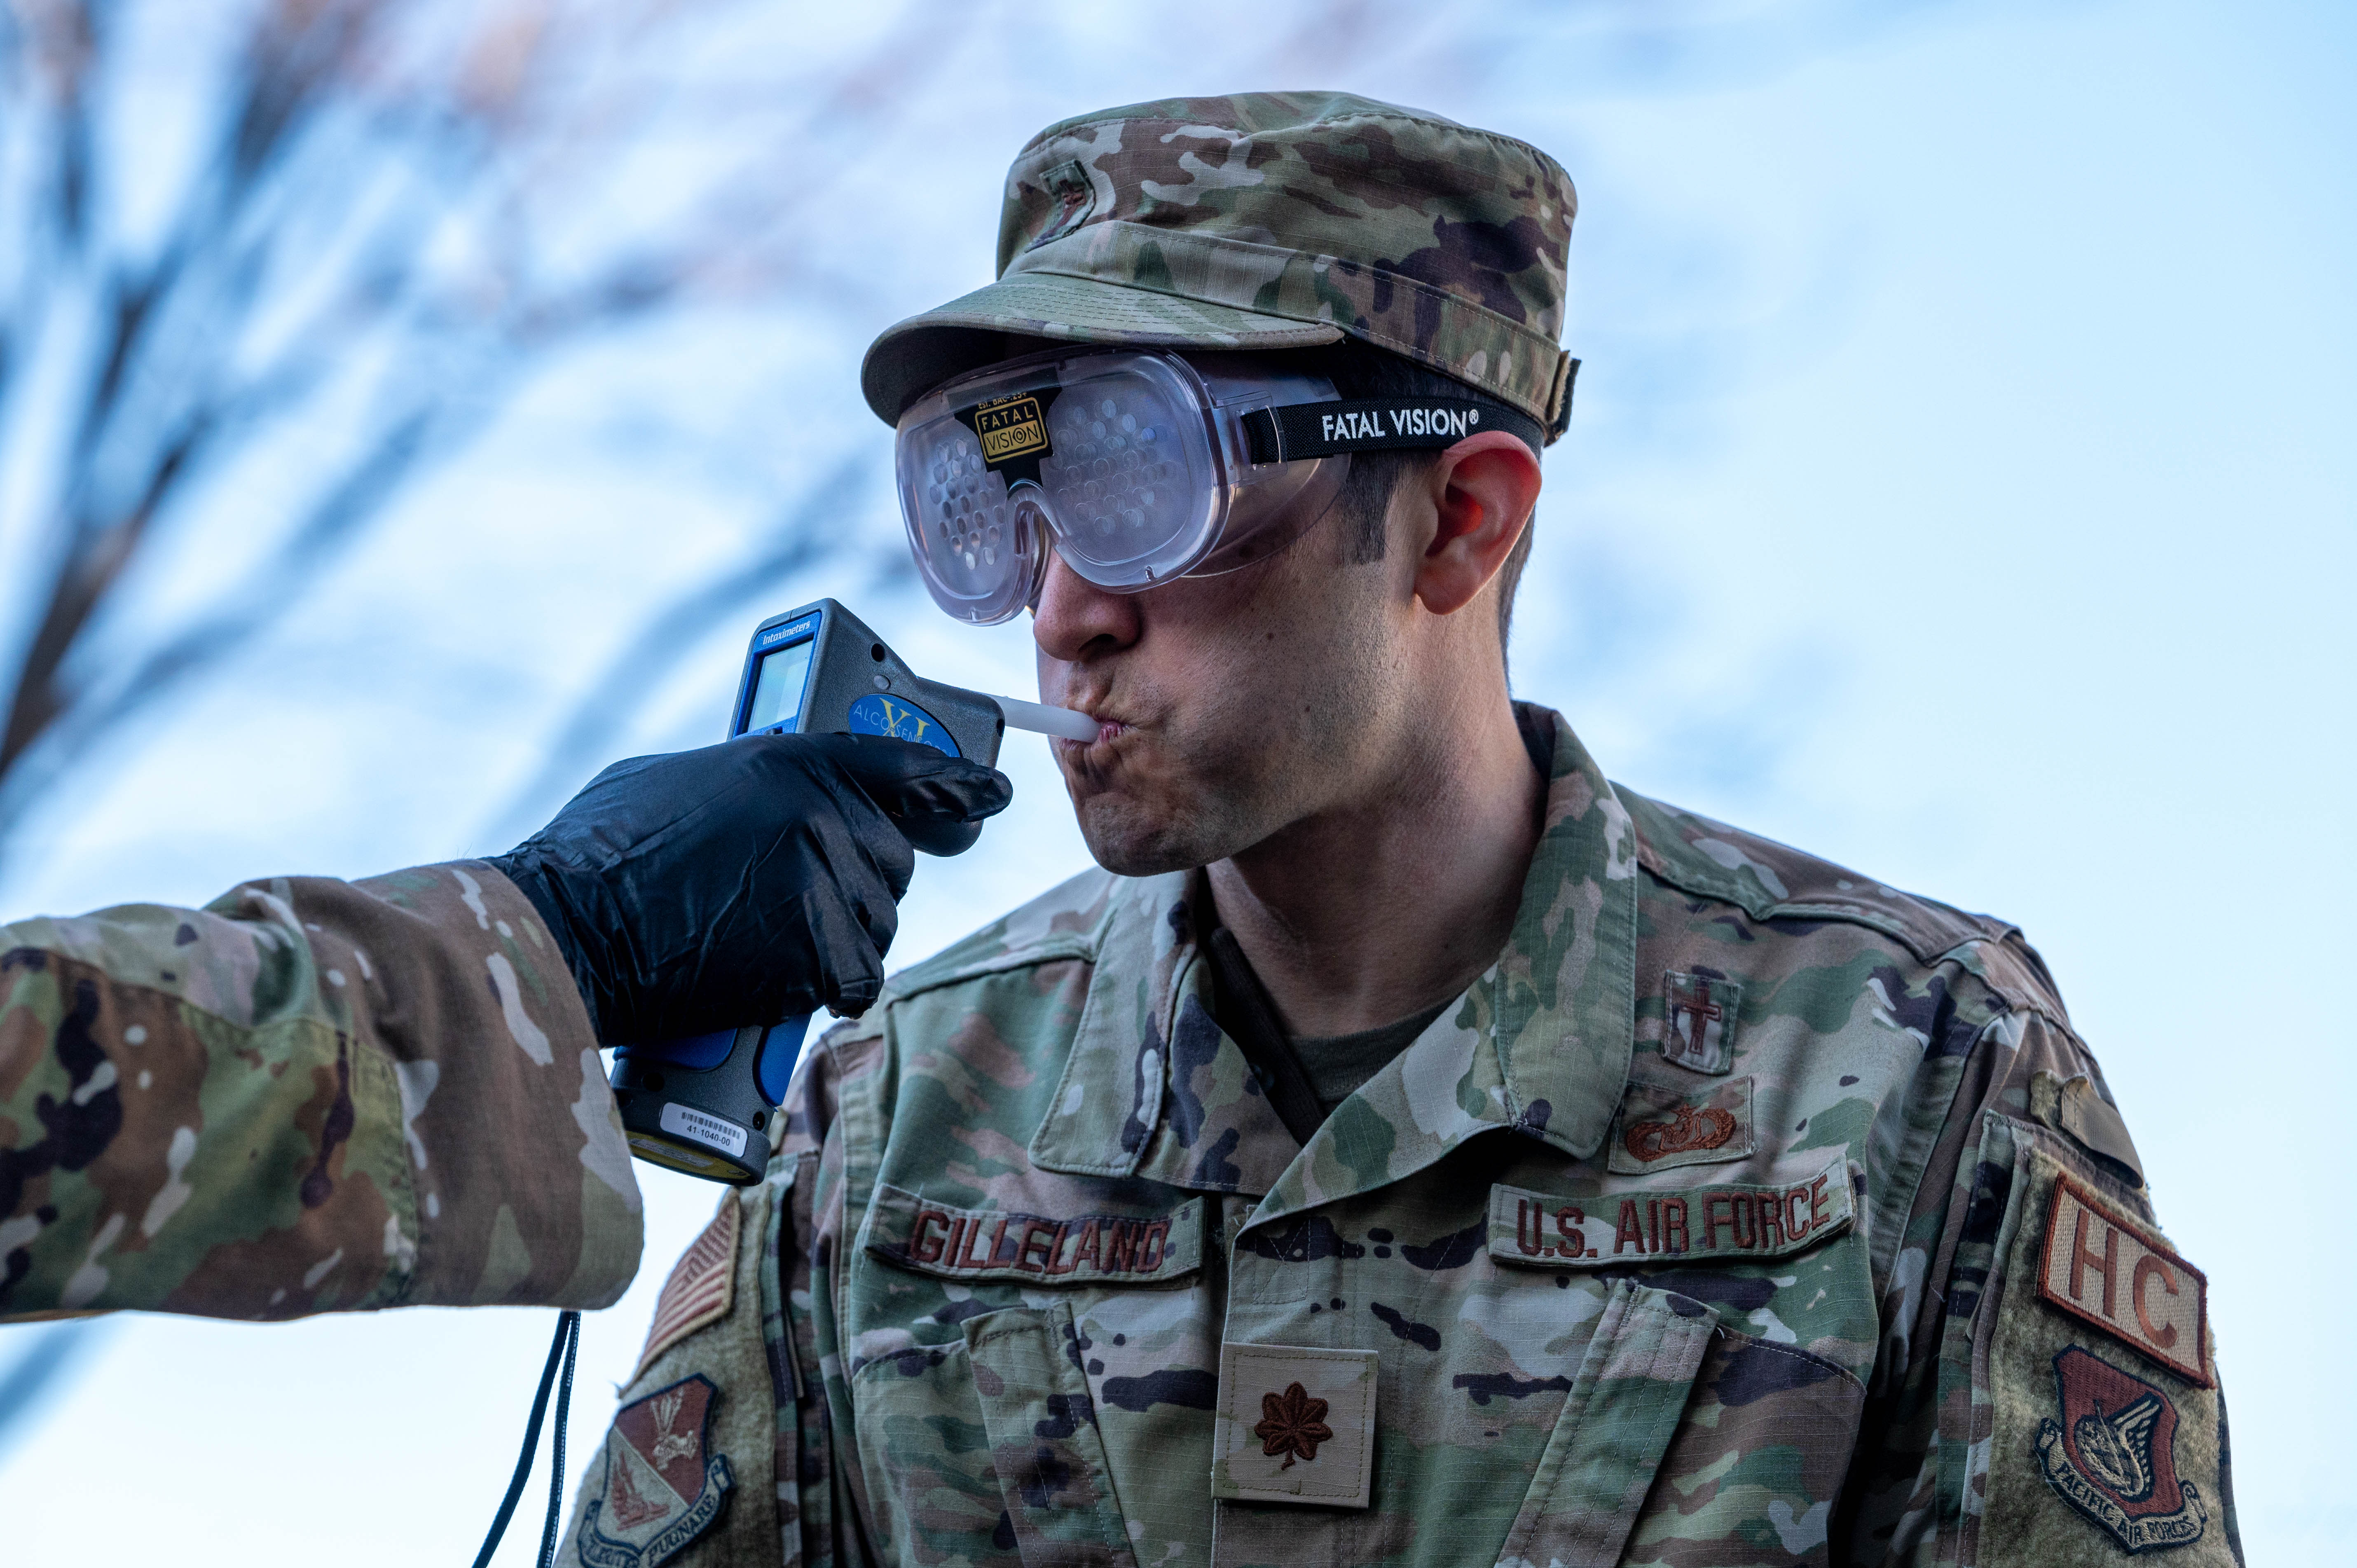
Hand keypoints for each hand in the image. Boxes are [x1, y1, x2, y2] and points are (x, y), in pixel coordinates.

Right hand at [487, 733, 1010, 1041]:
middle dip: (858, 877)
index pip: (904, 766)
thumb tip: (777, 794)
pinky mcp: (820, 957)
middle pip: (894, 857)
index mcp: (791, 761)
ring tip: (765, 932)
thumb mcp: (679, 777)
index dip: (958, 782)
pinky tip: (779, 974)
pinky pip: (860, 974)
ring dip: (842, 930)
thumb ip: (752, 777)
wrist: (570, 932)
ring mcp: (826, 888)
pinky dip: (829, 981)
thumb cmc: (601, 854)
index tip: (992, 793)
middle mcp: (822, 817)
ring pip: (881, 917)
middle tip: (792, 893)